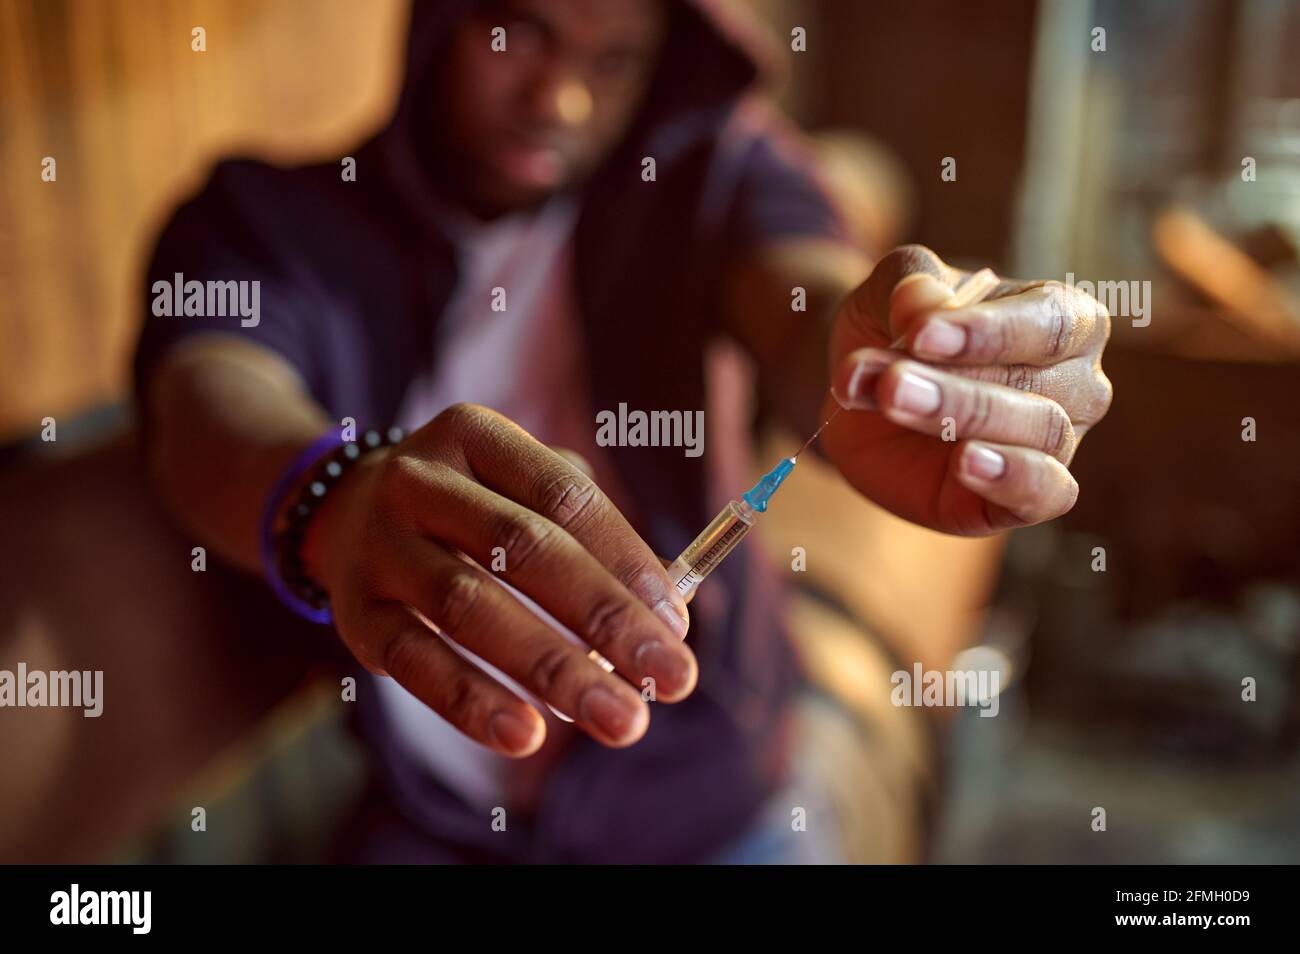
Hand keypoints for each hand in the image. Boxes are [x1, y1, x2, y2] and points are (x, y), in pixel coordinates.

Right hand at [301, 403, 695, 756]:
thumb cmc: (468, 507)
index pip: (564, 495)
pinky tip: (526, 736)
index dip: (625, 558)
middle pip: (525, 549)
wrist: (344, 513)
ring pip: (470, 608)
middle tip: (674, 678)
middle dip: (607, 619)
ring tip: (620, 720)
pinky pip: (415, 660)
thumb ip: (588, 536)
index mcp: (476, 436)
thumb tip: (667, 610)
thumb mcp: (517, 491)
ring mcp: (381, 545)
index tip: (678, 623)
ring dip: (553, 669)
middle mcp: (421, 480)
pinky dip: (471, 701)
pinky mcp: (355, 612)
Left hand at [823, 245, 1111, 534]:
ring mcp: (1059, 442)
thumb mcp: (887, 294)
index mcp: (1063, 317)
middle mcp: (1077, 382)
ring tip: (892, 401)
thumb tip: (925, 306)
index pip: (1052, 321)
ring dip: (960, 417)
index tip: (922, 334)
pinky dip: (1012, 479)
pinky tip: (966, 464)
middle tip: (888, 379)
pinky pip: (1047, 494)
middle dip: (952, 381)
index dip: (989, 330)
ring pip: (1039, 432)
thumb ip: (909, 287)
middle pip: (1036, 381)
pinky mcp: (1028, 498)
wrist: (864, 398)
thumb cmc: (893, 332)